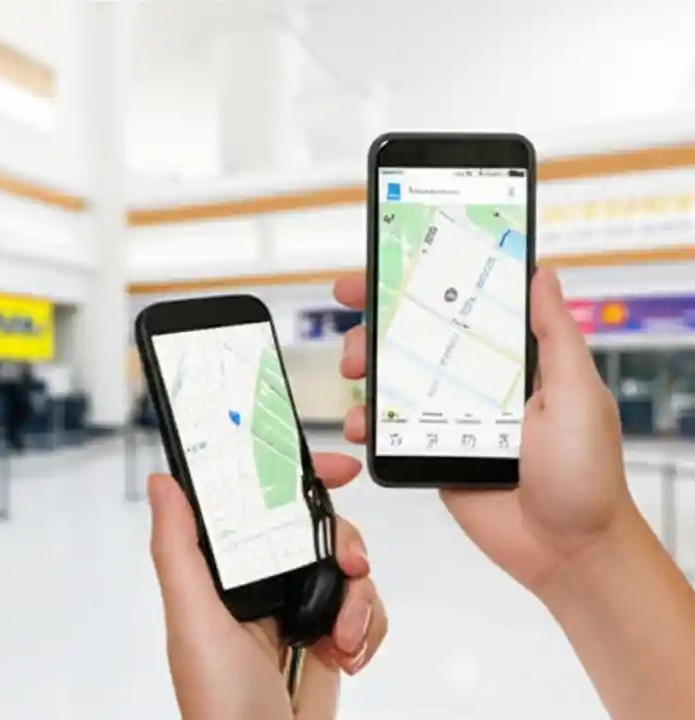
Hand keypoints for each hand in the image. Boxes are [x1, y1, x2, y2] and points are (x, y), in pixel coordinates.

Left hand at [148, 452, 386, 718]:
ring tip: (342, 635)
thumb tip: (163, 483)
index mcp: (221, 572)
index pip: (256, 505)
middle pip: (315, 531)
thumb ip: (177, 547)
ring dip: (359, 599)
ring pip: (348, 571)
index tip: (334, 467)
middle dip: (343, 543)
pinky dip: (369, 629)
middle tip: (351, 564)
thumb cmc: (217, 702)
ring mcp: (296, 614)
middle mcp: (260, 586)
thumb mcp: (192, 617)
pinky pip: (365, 613)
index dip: (292, 478)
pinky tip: (349, 654)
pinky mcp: (327, 642)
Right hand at [334, 267, 634, 595]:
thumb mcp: (578, 393)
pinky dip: (363, 423)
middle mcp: (478, 383)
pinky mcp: (428, 453)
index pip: (463, 305)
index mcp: (514, 360)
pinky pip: (387, 430)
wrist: (566, 551)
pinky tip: (358, 425)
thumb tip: (541, 273)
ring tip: (355, 375)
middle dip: (376, 325)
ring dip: (365, 371)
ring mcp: (449, 418)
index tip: (385, 264)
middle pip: (415, 338)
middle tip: (358, 331)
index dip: (424, 281)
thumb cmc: (586, 475)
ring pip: (393, 380)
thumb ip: (555, 334)